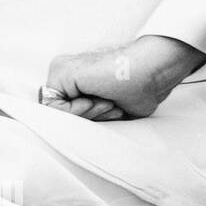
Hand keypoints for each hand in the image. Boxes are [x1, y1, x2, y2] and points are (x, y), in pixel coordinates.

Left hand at [43, 35, 205, 120]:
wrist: (150, 70)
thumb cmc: (137, 90)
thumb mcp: (108, 111)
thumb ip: (88, 116)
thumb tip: (72, 135)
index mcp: (75, 80)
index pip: (64, 114)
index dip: (87, 119)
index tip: (110, 109)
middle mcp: (65, 72)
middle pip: (60, 114)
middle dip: (87, 118)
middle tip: (109, 105)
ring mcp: (60, 69)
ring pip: (57, 112)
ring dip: (87, 114)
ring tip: (106, 100)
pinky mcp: (61, 71)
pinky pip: (55, 107)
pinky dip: (78, 111)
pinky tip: (95, 99)